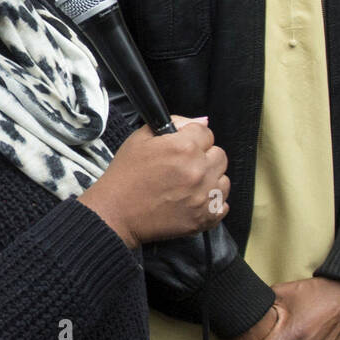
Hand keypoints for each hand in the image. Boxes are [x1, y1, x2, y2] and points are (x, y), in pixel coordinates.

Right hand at [77, 116, 227, 247]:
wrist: (115, 213)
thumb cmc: (125, 176)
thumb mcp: (141, 138)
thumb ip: (174, 123)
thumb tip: (201, 121)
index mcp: (184, 147)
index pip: (207, 132)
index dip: (193, 137)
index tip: (183, 147)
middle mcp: (198, 170)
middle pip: (219, 155)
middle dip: (204, 156)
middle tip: (185, 165)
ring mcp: (203, 196)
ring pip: (224, 180)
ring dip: (210, 179)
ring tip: (189, 184)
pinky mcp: (203, 218)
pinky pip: (222, 205)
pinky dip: (212, 202)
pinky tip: (195, 200)